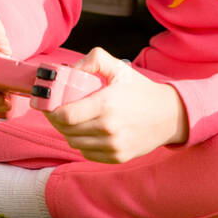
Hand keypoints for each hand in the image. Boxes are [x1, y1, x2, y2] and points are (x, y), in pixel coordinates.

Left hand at [42, 47, 188, 163]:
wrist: (168, 115)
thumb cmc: (140, 90)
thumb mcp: (119, 68)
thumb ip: (94, 60)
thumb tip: (71, 70)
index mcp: (106, 105)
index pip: (66, 115)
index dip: (52, 111)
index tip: (49, 105)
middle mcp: (109, 129)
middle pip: (67, 130)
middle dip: (56, 120)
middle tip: (55, 110)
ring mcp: (113, 146)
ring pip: (75, 143)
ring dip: (68, 132)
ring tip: (71, 120)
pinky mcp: (117, 157)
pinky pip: (87, 153)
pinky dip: (82, 143)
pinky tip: (86, 131)